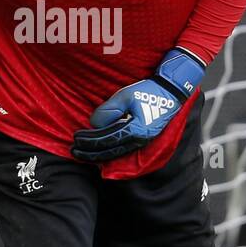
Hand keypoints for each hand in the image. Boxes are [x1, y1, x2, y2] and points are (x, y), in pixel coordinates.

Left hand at [71, 48, 205, 162]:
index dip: (89, 141)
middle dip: (90, 153)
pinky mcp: (142, 140)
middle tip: (75, 151)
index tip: (76, 139)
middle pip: (110, 151)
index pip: (106, 139)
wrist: (170, 93)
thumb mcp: (125, 96)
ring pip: (116, 154)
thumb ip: (109, 109)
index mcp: (135, 130)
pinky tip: (100, 154)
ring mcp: (142, 142)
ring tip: (84, 155)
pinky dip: (109, 153)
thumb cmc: (148, 91)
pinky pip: (123, 151)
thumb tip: (94, 123)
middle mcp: (138, 140)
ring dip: (98, 156)